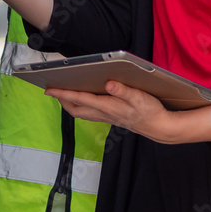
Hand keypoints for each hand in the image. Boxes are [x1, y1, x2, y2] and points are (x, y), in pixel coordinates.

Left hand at [46, 81, 175, 142]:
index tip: (50, 90)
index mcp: (108, 106)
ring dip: (71, 105)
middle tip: (52, 91)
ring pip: (82, 113)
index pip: (80, 99)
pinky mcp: (113, 118)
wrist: (160, 128)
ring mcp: (108, 117)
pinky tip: (85, 101)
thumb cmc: (151, 111)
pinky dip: (82, 107)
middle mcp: (105, 113)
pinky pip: (91, 114)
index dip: (63, 94)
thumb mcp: (140, 97)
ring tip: (64, 95)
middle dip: (62, 101)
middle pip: (76, 109)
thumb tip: (109, 83)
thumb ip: (124, 90)